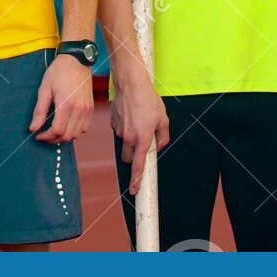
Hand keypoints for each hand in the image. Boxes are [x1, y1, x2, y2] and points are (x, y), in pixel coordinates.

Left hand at [30, 55, 93, 143]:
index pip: (57, 131)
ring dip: (64, 136)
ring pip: (76, 134)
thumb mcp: (44, 89)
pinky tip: (66, 124)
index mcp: (66, 104)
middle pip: (67, 136)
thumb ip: (39, 111)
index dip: (46, 137)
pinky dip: (75, 131)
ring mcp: (87, 109)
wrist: (77, 60)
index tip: (38, 135)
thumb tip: (33, 128)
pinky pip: (84, 128)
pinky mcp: (91, 108)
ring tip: (54, 130)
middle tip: (44, 135)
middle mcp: (79, 109)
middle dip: (53, 139)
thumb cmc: (58, 72)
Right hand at [110, 70, 169, 194]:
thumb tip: (159, 146)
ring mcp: (119, 131)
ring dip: (130, 141)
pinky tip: (131, 115)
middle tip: (141, 143)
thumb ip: (163, 136)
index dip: (136, 181)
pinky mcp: (113, 123)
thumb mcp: (163, 118)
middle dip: (133, 156)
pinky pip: (119, 131)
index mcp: (143, 139)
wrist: (131, 85)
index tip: (134, 191)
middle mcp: (129, 138)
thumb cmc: (149, 100)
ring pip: (123, 144)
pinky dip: (125, 128)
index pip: (138, 166)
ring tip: (138, 122)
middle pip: (128, 158)